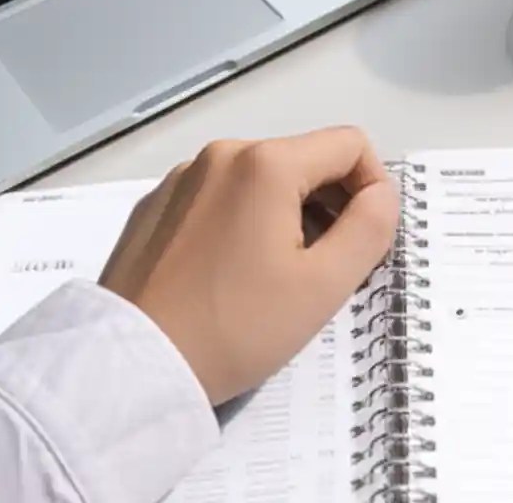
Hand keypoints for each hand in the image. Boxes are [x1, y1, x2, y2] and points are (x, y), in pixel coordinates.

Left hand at [100, 127, 398, 404]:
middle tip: (325, 271)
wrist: (131, 366)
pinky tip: (230, 277)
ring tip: (277, 280)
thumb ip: (370, 227)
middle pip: (304, 160)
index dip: (373, 189)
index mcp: (266, 163)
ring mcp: (180, 179)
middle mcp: (221, 154)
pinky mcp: (152, 207)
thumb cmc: (237, 326)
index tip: (363, 243)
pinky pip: (219, 199)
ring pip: (261, 180)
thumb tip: (381, 193)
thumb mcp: (324, 286)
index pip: (350, 145)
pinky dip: (243, 224)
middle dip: (330, 206)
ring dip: (287, 217)